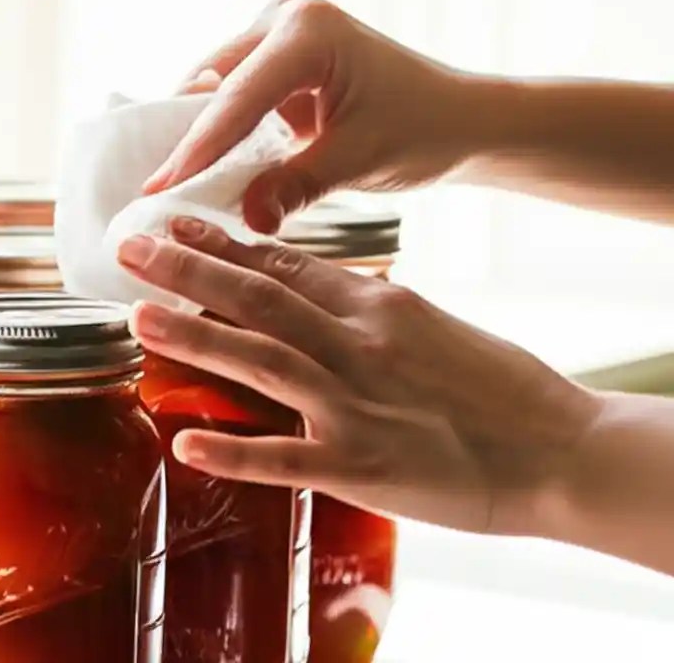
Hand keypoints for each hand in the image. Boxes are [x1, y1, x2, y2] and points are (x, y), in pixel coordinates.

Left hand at [117, 217, 601, 537]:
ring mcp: (356, 404)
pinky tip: (181, 442)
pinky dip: (231, 449)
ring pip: (261, 360)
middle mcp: (359, 344)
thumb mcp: (430, 324)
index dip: (224, 244)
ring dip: (195, 338)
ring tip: (138, 318)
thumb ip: (367, 308)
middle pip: (260, 297)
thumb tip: (321, 289)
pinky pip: (284, 457)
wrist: (558, 448)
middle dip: (189, 271)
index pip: (286, 264)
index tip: (176, 224)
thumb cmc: (499, 387)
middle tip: (130, 248)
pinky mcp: (360, 465)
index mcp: (376, 305)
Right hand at [145, 0, 487, 233]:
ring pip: (211, 88)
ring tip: (171, 187)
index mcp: (309, 31)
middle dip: (184, 140)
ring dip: (195, 136)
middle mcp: (286, 18)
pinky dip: (215, 132)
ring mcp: (276, 31)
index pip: (236, 98)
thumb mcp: (359, 162)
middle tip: (155, 194)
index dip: (195, 149)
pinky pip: (228, 94)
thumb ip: (296, 187)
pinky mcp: (272, 55)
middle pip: (212, 85)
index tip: (156, 189)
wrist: (457, 119)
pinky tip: (198, 170)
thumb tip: (246, 219)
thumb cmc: (422, 130)